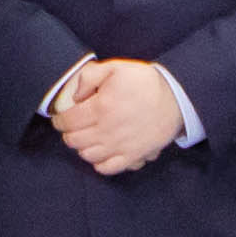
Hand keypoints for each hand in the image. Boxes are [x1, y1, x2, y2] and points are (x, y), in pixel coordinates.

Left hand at [50, 58, 191, 175]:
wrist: (176, 98)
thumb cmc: (145, 82)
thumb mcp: (117, 68)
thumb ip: (90, 77)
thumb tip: (75, 96)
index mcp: (100, 108)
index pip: (68, 121)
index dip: (59, 120)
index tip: (60, 118)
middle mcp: (107, 130)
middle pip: (74, 141)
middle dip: (68, 134)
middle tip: (72, 127)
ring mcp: (119, 146)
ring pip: (87, 155)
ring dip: (82, 147)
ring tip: (85, 139)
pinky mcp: (132, 156)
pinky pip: (107, 168)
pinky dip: (99, 163)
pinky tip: (101, 153)